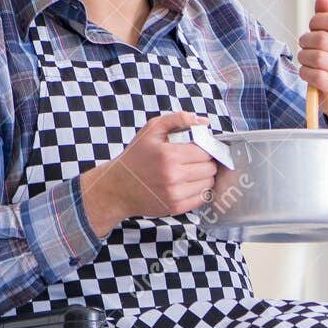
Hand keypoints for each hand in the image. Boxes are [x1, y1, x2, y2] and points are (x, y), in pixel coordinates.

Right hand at [81, 111, 218, 235]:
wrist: (118, 187)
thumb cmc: (136, 156)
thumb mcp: (151, 130)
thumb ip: (177, 119)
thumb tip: (204, 122)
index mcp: (169, 155)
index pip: (205, 151)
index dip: (204, 148)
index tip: (198, 149)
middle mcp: (173, 176)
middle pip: (209, 168)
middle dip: (206, 162)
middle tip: (195, 161)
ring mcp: (175, 194)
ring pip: (208, 184)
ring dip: (204, 177)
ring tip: (191, 172)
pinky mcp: (176, 208)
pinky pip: (202, 198)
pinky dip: (199, 191)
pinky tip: (188, 184)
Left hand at [298, 0, 327, 129]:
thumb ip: (327, 17)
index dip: (316, 21)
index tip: (312, 27)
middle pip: (321, 39)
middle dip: (306, 40)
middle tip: (304, 44)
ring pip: (315, 57)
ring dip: (303, 57)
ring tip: (305, 59)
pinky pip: (313, 75)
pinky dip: (304, 72)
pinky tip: (307, 72)